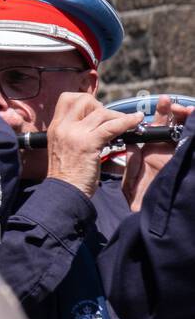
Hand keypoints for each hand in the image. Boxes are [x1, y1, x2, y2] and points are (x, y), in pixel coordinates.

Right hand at [44, 92, 143, 198]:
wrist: (62, 192)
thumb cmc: (66, 175)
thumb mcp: (62, 148)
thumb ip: (72, 133)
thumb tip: (92, 123)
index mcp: (55, 127)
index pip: (67, 98)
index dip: (85, 101)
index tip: (95, 112)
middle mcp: (62, 127)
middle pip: (84, 99)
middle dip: (101, 106)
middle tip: (110, 120)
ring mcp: (74, 134)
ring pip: (101, 112)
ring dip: (117, 116)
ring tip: (127, 124)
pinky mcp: (88, 144)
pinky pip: (112, 126)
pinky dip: (127, 122)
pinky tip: (136, 121)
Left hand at [121, 96, 193, 210]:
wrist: (148, 217)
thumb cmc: (138, 200)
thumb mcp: (131, 180)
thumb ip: (131, 162)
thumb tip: (133, 145)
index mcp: (148, 153)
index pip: (151, 129)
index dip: (153, 116)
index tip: (152, 105)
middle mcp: (162, 153)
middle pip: (167, 127)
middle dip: (169, 113)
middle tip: (167, 101)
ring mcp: (174, 158)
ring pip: (180, 134)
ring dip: (181, 120)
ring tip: (182, 109)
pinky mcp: (181, 162)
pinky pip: (187, 145)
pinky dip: (189, 133)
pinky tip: (191, 122)